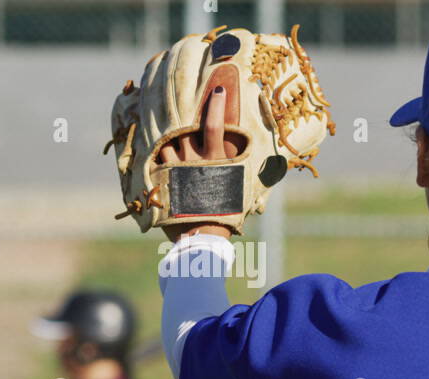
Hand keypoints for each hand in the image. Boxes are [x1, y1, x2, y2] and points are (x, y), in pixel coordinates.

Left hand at [160, 86, 234, 242]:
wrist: (202, 238)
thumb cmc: (226, 216)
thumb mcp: (241, 191)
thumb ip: (248, 173)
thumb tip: (273, 164)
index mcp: (217, 160)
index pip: (215, 124)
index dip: (215, 104)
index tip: (216, 89)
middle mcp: (194, 160)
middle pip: (186, 128)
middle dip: (186, 116)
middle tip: (184, 104)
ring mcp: (176, 169)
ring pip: (168, 142)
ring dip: (170, 136)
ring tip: (170, 132)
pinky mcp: (163, 180)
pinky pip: (156, 159)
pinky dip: (157, 153)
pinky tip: (158, 152)